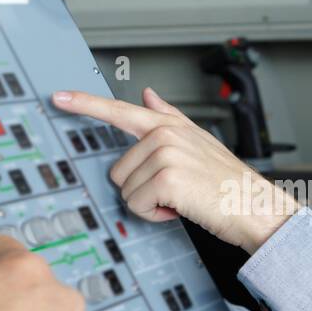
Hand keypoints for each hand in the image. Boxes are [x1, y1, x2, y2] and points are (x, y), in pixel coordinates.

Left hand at [51, 87, 294, 252]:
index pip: (120, 110)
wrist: (254, 205)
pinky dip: (156, 215)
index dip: (84, 103)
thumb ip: (170, 116)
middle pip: (118, 170)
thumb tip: (148, 95)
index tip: (57, 97)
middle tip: (174, 191)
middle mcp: (164, 135)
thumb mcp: (200, 141)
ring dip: (150, 204)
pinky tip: (180, 208)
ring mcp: (165, 154)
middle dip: (141, 188)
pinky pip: (137, 205)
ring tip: (181, 199)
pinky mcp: (166, 178)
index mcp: (168, 125)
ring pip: (126, 191)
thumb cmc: (228, 181)